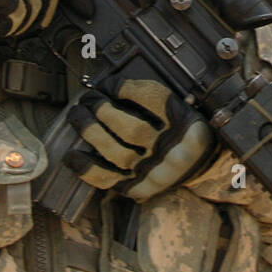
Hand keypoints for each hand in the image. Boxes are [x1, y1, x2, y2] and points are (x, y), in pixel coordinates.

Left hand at [63, 77, 215, 200]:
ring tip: (77, 115)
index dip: (126, 88)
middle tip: (88, 99)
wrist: (198, 166)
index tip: (109, 84)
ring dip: (90, 131)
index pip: (154, 100)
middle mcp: (172, 151)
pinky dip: (85, 167)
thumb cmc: (183, 130)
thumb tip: (110, 86)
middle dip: (102, 110)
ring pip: (115, 152)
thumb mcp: (184, 107)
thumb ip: (154, 97)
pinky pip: (106, 178)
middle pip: (131, 129)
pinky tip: (72, 154)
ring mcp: (153, 171)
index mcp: (186, 125)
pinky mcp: (138, 187)